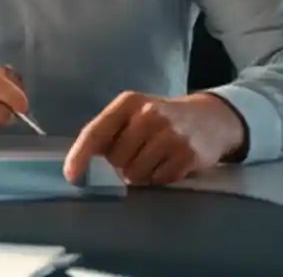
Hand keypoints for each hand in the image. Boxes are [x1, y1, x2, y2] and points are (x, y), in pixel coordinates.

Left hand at [63, 91, 246, 186]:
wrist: (211, 118)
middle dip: (121, 165)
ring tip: (153, 159)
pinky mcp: (188, 154)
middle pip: (116, 159)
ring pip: (136, 173)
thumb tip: (83, 162)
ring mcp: (171, 134)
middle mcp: (149, 115)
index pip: (96, 131)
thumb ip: (111, 131)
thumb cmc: (162, 118)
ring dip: (140, 174)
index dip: (80, 155)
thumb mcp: (135, 113)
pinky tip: (169, 163)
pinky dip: (159, 178)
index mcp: (129, 102)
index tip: (71, 175)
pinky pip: (159, 180)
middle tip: (136, 155)